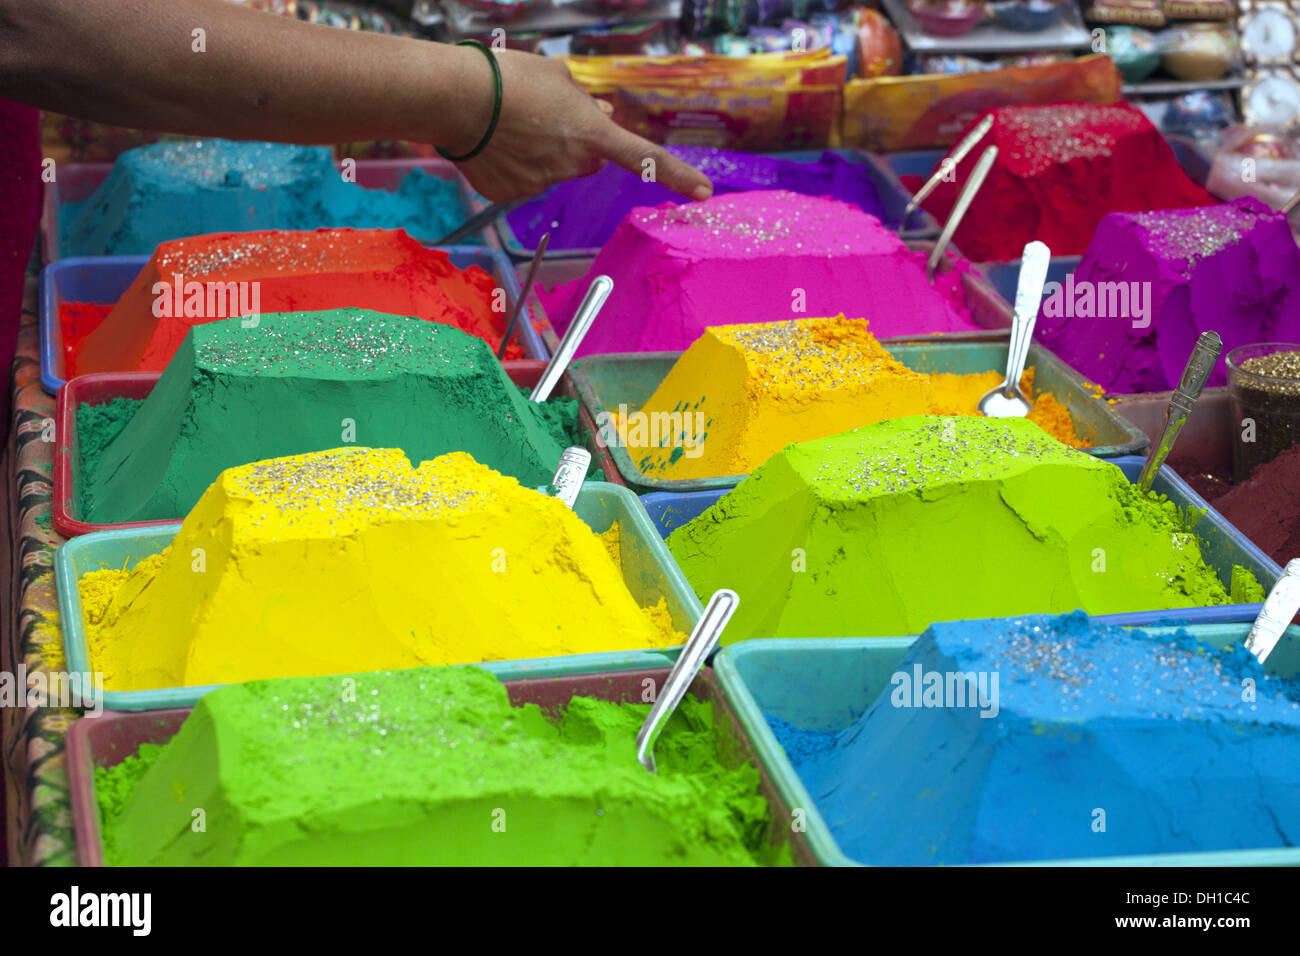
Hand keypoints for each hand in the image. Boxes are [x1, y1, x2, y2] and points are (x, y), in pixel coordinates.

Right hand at [451, 48, 712, 203]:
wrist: (455, 98)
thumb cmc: (508, 77)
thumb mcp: (558, 77)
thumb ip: (585, 103)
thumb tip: (601, 117)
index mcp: (591, 133)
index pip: (644, 158)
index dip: (677, 174)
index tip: (704, 191)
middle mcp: (572, 165)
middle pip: (587, 161)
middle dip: (576, 144)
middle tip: (545, 117)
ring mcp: (541, 183)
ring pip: (552, 171)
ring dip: (540, 152)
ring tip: (509, 124)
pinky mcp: (510, 194)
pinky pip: (521, 180)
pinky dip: (511, 165)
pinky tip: (492, 143)